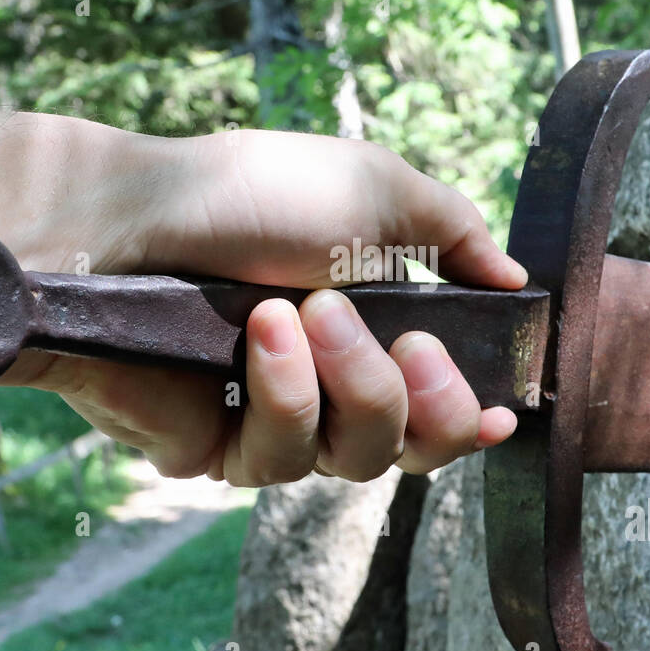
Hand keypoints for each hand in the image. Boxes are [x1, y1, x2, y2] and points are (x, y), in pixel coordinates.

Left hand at [1, 127, 526, 486]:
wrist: (133, 213)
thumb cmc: (250, 193)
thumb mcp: (376, 190)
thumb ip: (456, 236)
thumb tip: (515, 280)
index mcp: (373, 330)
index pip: (439, 402)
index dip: (474, 415)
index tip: (504, 410)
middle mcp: (327, 387)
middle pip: (412, 448)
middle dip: (429, 401)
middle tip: (415, 346)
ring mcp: (270, 422)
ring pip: (356, 459)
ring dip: (353, 383)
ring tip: (307, 310)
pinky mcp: (215, 451)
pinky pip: (280, 460)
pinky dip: (285, 393)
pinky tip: (262, 335)